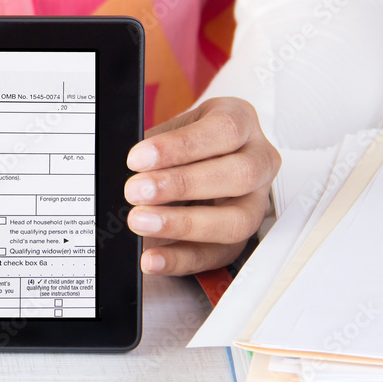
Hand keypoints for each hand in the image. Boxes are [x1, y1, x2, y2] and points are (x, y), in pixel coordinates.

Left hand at [124, 97, 280, 276]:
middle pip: (239, 175)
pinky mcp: (242, 239)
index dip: (180, 147)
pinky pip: (218, 255)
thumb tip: (122, 170)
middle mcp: (260, 161)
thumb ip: (150, 150)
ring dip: (183, 225)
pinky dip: (181, 259)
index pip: (223, 131)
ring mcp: (257, 203)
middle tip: (136, 191)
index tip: (137, 158)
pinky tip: (151, 258)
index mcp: (241, 121)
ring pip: (237, 221)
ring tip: (139, 222)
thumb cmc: (181, 144)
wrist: (191, 163)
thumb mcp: (167, 133)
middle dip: (182, 185)